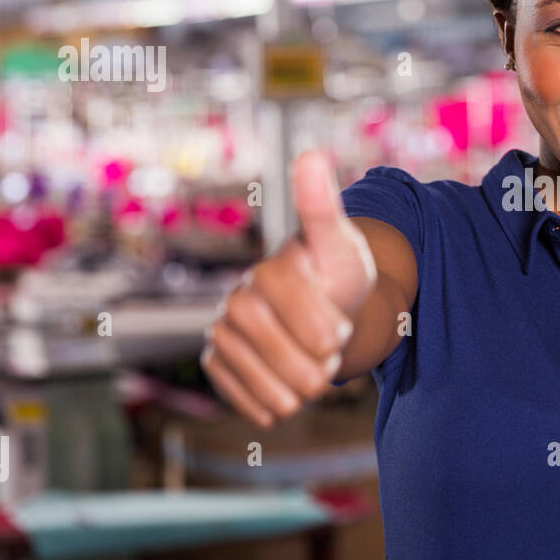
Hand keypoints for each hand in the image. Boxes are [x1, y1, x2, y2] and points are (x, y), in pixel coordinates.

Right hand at [200, 150, 377, 426]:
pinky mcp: (218, 365)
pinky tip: (287, 384)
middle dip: (324, 364)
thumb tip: (310, 153)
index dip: (333, 332)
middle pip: (295, 366)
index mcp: (269, 274)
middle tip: (329, 345)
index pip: (315, 330)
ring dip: (306, 386)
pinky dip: (278, 403)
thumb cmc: (336, 274)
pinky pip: (253, 405)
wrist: (322, 307)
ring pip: (279, 393)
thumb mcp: (341, 245)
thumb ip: (323, 209)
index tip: (341, 324)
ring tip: (311, 361)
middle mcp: (237, 302)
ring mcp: (223, 335)